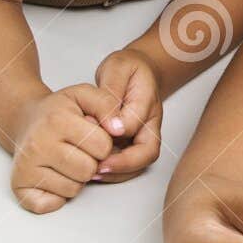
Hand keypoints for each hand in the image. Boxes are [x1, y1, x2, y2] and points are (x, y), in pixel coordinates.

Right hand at [9, 86, 115, 213]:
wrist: (26, 120)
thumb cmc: (58, 111)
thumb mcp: (84, 95)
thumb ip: (107, 104)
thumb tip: (119, 129)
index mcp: (57, 120)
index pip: (102, 147)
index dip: (103, 144)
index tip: (90, 136)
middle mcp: (38, 144)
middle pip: (89, 170)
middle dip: (90, 162)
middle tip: (77, 149)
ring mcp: (26, 167)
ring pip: (73, 189)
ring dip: (75, 178)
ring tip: (65, 160)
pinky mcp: (19, 186)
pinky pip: (53, 204)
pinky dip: (57, 194)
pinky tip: (53, 175)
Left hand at [91, 48, 163, 182]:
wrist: (135, 70)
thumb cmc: (126, 68)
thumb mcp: (117, 69)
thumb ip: (112, 93)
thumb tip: (113, 124)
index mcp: (148, 104)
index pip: (136, 125)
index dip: (116, 134)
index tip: (93, 135)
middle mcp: (150, 124)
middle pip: (147, 153)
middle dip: (123, 165)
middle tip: (97, 168)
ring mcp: (143, 136)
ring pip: (139, 164)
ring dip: (118, 172)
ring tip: (92, 173)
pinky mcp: (133, 144)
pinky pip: (128, 164)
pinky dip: (113, 171)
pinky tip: (93, 169)